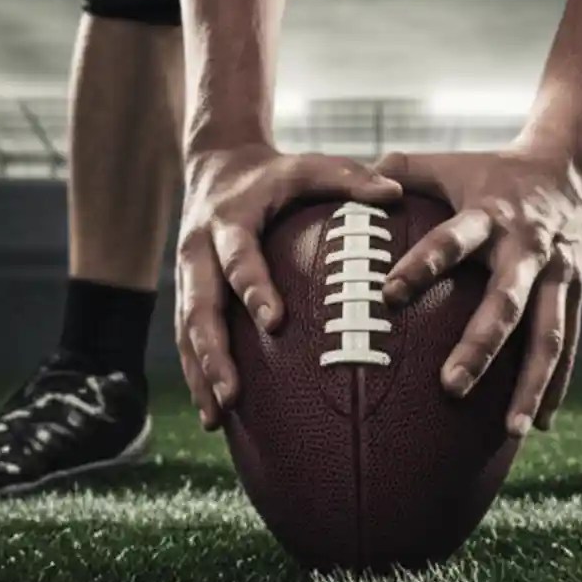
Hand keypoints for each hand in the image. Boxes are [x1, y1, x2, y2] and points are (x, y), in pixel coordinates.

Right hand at [177, 142, 402, 429]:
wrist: (216, 163)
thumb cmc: (274, 172)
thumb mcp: (307, 166)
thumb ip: (348, 179)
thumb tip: (396, 193)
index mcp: (228, 221)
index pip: (238, 257)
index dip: (253, 287)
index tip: (274, 322)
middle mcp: (198, 250)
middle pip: (198, 307)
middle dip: (212, 353)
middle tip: (233, 393)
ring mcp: (187, 276)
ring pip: (185, 332)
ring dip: (199, 375)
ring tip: (217, 418)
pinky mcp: (187, 294)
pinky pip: (186, 340)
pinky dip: (197, 376)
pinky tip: (213, 415)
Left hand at [375, 139, 581, 436]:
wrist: (573, 165)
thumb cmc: (492, 171)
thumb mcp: (449, 165)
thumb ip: (399, 172)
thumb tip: (346, 185)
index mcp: (489, 215)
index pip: (452, 240)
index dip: (422, 264)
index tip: (388, 294)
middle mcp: (526, 248)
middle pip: (505, 302)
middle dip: (481, 346)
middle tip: (451, 387)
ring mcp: (557, 275)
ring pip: (548, 336)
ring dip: (530, 384)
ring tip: (511, 431)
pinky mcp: (576, 293)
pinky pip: (567, 346)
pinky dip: (554, 386)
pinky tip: (537, 426)